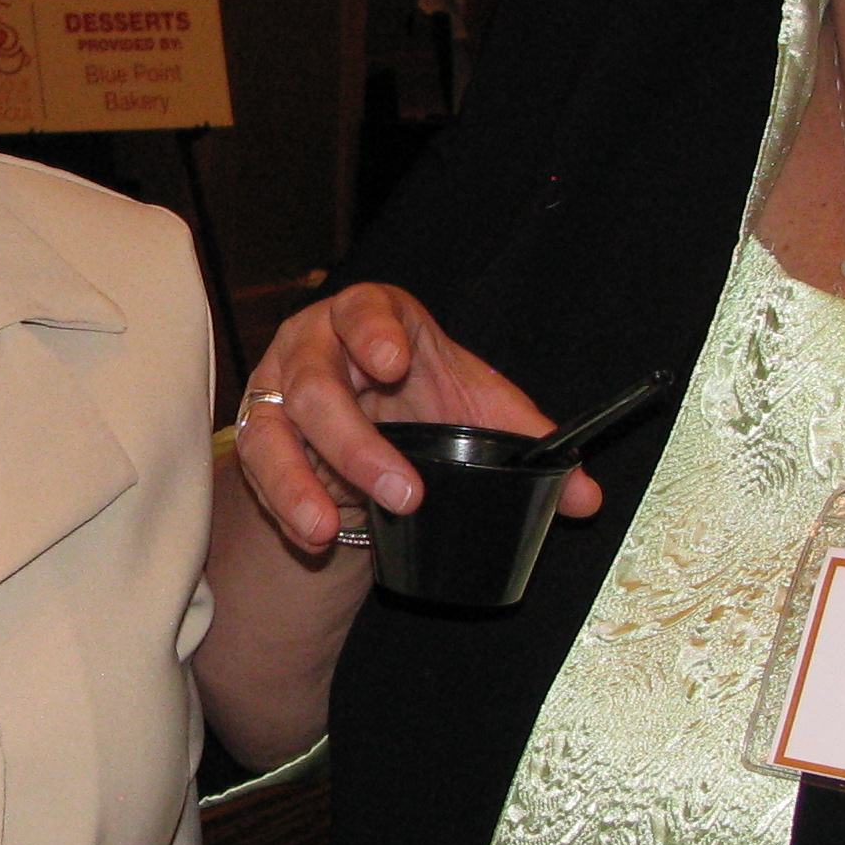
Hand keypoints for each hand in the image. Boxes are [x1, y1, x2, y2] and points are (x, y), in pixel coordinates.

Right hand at [233, 284, 597, 557]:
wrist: (368, 422)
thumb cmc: (421, 396)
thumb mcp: (474, 408)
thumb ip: (527, 441)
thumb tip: (585, 496)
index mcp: (372, 318)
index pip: (364, 309)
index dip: (373, 330)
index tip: (393, 361)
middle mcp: (314, 346)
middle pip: (315, 382)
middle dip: (354, 442)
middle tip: (402, 493)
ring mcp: (277, 390)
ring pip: (273, 430)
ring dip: (297, 483)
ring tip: (325, 529)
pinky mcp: (258, 435)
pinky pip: (259, 470)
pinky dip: (283, 506)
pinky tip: (311, 535)